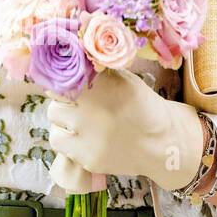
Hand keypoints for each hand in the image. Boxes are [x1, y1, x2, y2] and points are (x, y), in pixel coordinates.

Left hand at [47, 67, 206, 192]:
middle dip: (64, 96)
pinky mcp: (87, 156)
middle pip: (56, 94)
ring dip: (62, 116)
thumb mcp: (126, 80)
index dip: (65, 77)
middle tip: (76, 102)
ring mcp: (89, 134)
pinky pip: (57, 140)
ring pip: (54, 115)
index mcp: (106, 85)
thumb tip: (69, 59)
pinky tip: (78, 136)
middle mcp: (95, 108)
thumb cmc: (141, 107)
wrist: (163, 143)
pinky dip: (64, 137)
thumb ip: (99, 72)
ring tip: (78, 120)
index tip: (68, 82)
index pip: (66, 74)